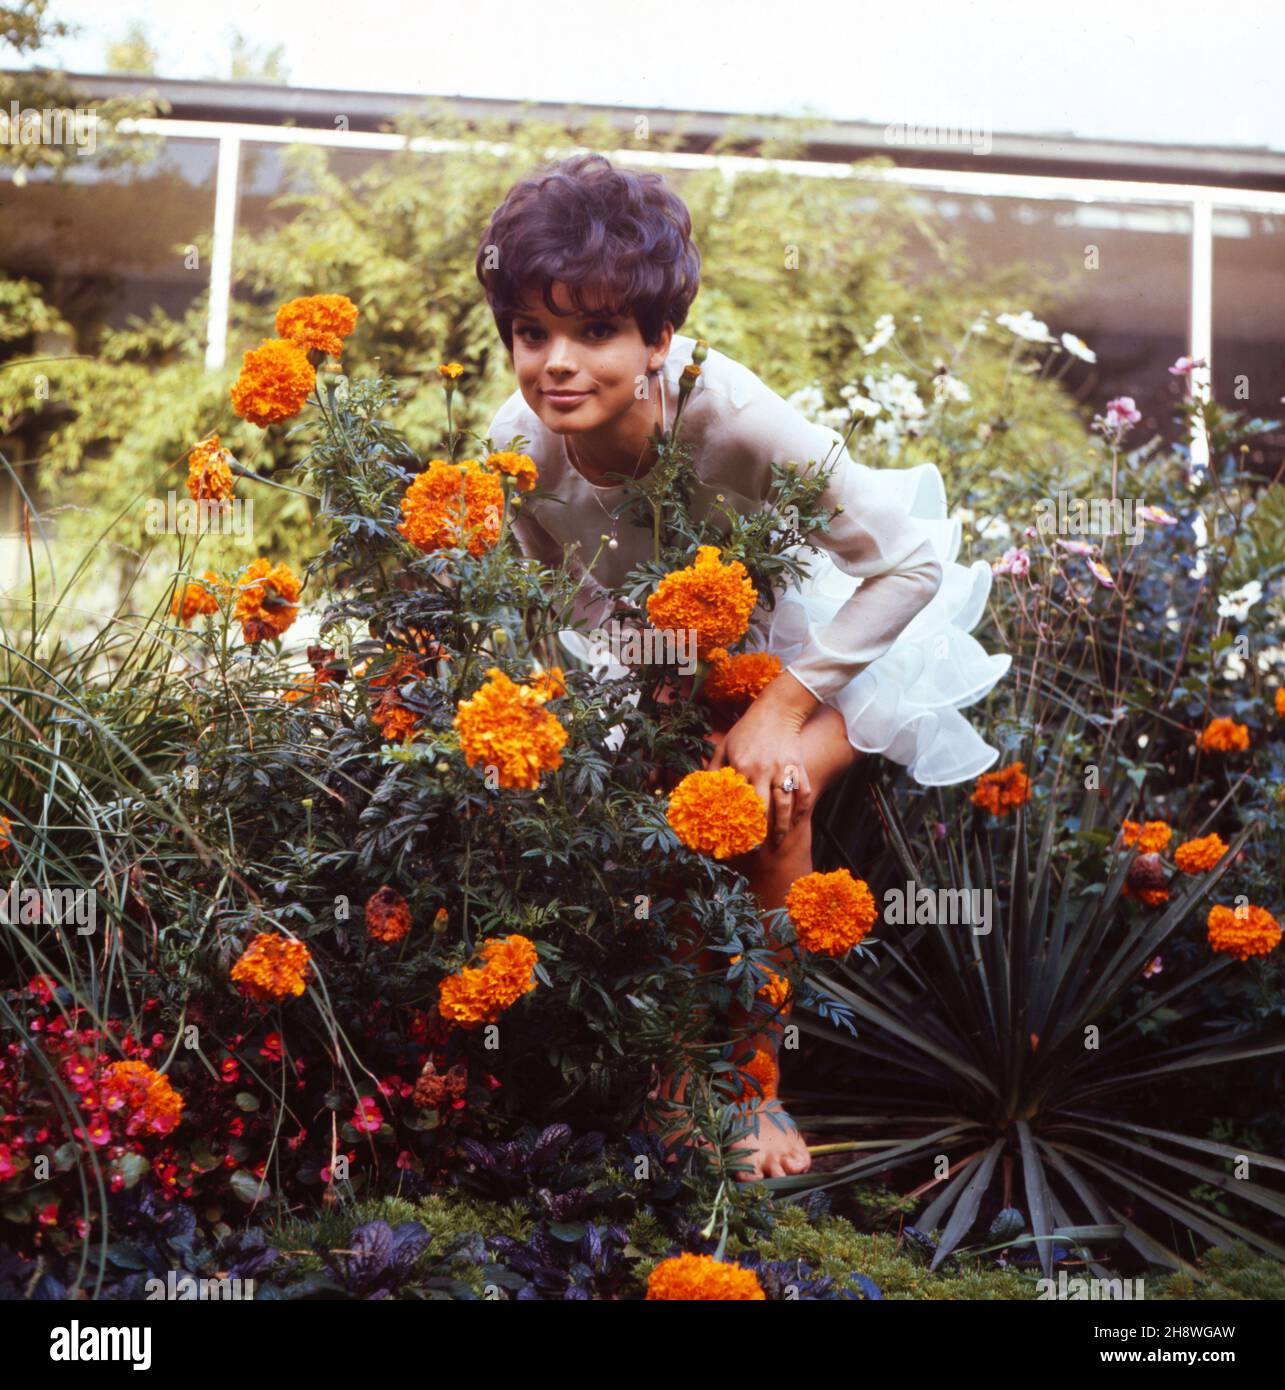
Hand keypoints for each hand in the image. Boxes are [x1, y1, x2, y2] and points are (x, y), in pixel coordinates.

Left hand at [706, 696, 813, 849]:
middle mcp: (762, 770)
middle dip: (758, 830)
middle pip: (762, 808)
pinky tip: (797, 820)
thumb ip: (714, 767)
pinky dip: (802, 808)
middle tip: (755, 845)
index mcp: (742, 766)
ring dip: (783, 826)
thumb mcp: (725, 745)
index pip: (737, 800)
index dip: (735, 820)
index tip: (732, 835)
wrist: (778, 710)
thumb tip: (703, 787)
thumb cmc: (747, 728)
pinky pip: (803, 792)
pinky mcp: (798, 767)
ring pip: (785, 805)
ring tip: (779, 841)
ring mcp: (782, 769)